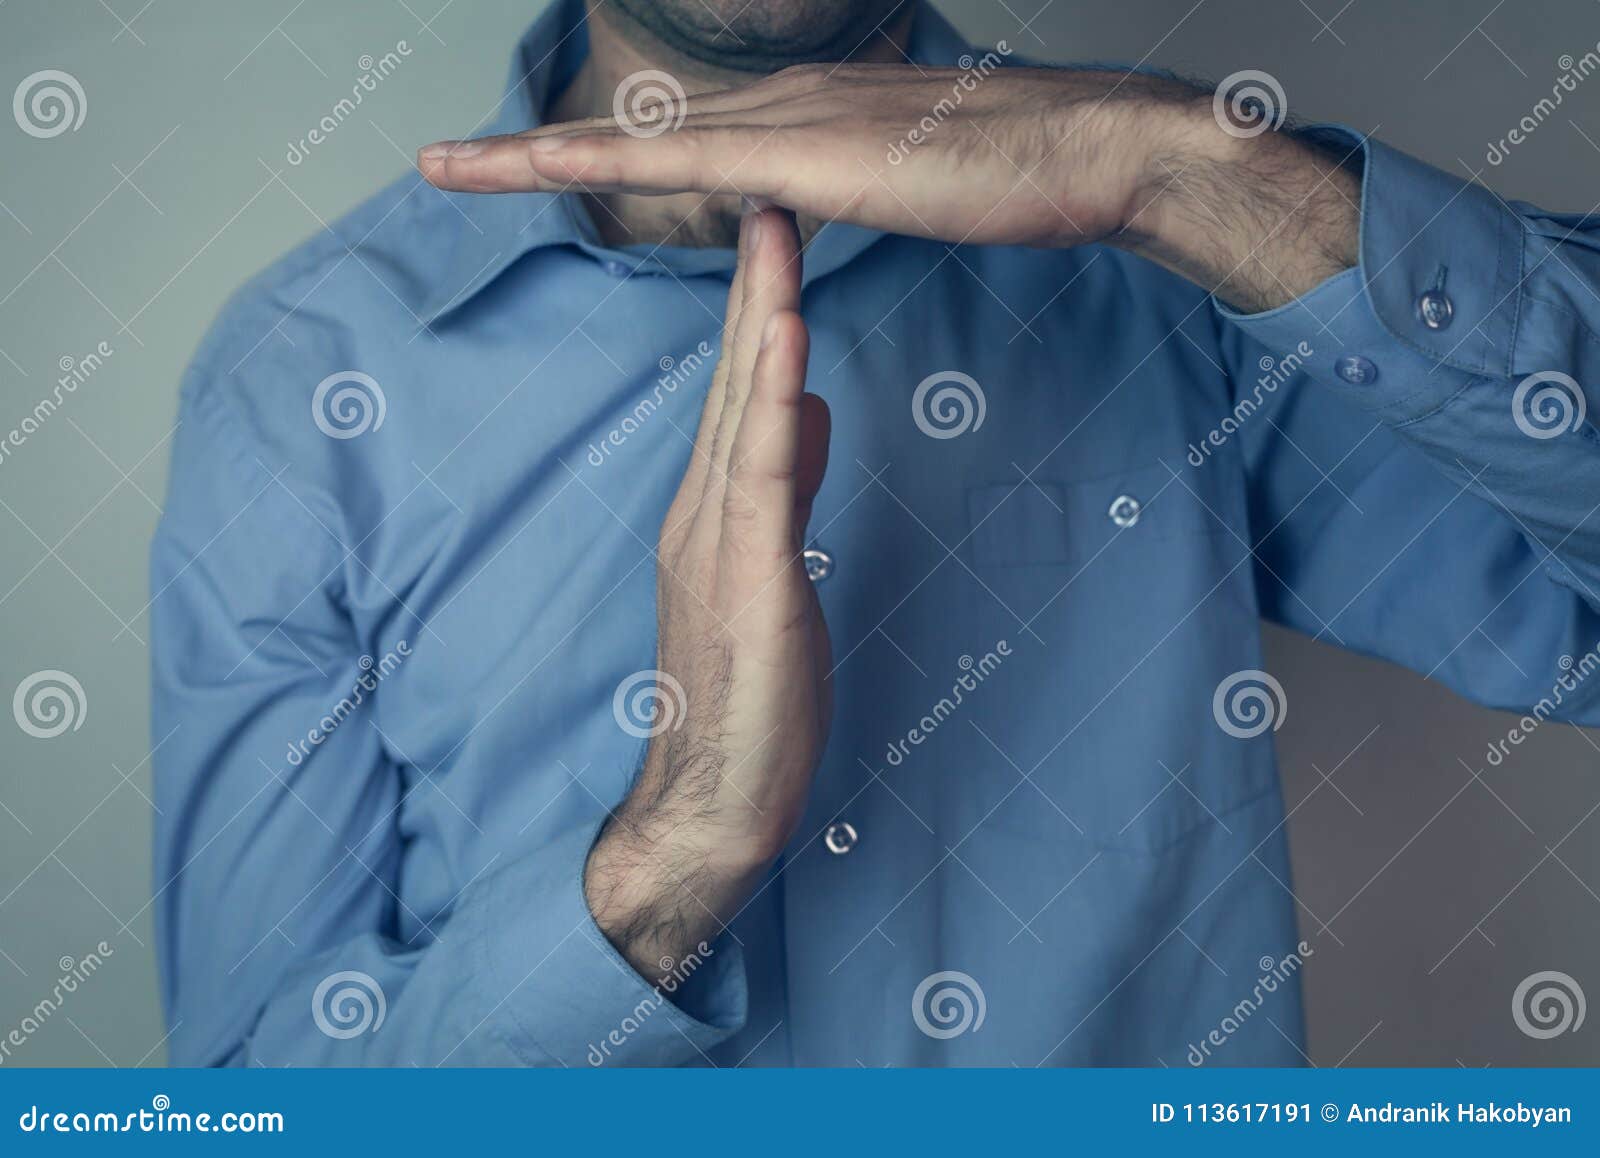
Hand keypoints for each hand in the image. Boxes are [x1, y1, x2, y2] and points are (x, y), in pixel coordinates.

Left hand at [419, 64, 1356, 309]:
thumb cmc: (1021, 178)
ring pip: (632, 138)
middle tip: (449, 163)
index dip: (608, 154)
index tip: (543, 171)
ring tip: (449, 167)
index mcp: (806, 120)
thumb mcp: (919, 186)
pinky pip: (672, 162)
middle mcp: (780, 106)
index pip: (686, 143)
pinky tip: (533, 166)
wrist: (1088, 152)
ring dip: (534, 153)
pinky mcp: (804, 155)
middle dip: (538, 149)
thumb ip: (863, 189)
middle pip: (636, 131)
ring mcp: (787, 123)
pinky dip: (595, 160)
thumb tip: (836, 202)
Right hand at [582, 207, 832, 980]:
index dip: (755, 310)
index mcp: (710, 513)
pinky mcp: (745, 580)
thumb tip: (815, 411)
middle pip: (733, 382)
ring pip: (741, 411)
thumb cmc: (745, 699)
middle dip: (753, 285)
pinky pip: (760, 474)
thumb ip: (787, 490)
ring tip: (775, 231)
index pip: (738, 393)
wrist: (710, 803)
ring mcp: (715, 543)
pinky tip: (785, 338)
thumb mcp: (777, 575)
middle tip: (769, 191)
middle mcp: (701, 513)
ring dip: (758, 317)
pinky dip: (771, 399)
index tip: (776, 234)